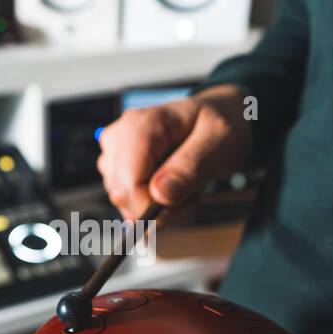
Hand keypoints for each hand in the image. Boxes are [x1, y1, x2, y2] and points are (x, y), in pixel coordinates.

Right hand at [96, 84, 251, 220]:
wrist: (212, 123)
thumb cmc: (215, 125)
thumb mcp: (217, 140)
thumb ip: (189, 167)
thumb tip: (160, 195)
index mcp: (140, 125)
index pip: (128, 184)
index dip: (154, 206)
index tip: (184, 204)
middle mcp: (119, 138)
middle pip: (124, 197)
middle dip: (162, 209)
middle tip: (192, 193)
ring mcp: (114, 155)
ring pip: (126, 206)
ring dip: (161, 210)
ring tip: (185, 186)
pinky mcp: (117, 171)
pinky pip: (130, 206)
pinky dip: (155, 209)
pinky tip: (173, 190)